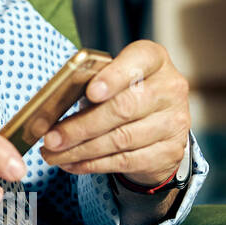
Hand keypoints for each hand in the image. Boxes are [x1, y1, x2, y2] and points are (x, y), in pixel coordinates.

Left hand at [40, 40, 190, 187]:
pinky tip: (71, 164)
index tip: (90, 92)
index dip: (113, 77)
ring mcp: (174, 122)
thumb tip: (52, 107)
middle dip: (81, 126)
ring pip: (121, 139)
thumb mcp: (110, 79)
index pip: (138, 61)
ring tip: (53, 154)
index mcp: (154, 60)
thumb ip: (90, 82)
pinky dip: (93, 164)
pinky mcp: (170, 151)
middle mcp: (170, 88)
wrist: (159, 125)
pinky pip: (126, 161)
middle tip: (51, 138)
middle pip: (123, 108)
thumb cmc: (124, 92)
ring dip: (81, 149)